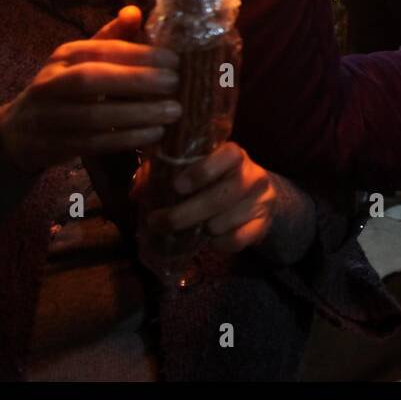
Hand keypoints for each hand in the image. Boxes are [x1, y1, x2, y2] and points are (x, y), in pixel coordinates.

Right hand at [0, 6, 180, 173]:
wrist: (21, 130)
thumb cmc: (65, 87)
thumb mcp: (82, 59)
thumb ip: (111, 38)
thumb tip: (136, 12)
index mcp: (65, 55)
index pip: (102, 50)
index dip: (140, 54)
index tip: (175, 60)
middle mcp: (51, 82)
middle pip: (92, 79)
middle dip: (138, 80)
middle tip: (175, 84)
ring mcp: (50, 116)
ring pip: (93, 115)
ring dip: (137, 114)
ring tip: (172, 112)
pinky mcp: (55, 145)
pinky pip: (93, 143)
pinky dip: (126, 138)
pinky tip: (154, 134)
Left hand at [145, 141, 278, 253]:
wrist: (259, 198)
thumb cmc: (217, 181)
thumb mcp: (195, 170)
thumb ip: (164, 174)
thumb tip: (136, 192)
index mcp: (234, 155)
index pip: (228, 155)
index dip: (203, 170)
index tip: (178, 185)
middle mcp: (251, 175)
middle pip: (220, 197)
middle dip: (185, 213)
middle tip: (159, 222)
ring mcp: (261, 201)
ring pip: (224, 222)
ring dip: (202, 228)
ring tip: (193, 226)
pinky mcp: (263, 225)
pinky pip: (236, 241)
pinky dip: (218, 244)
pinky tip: (211, 239)